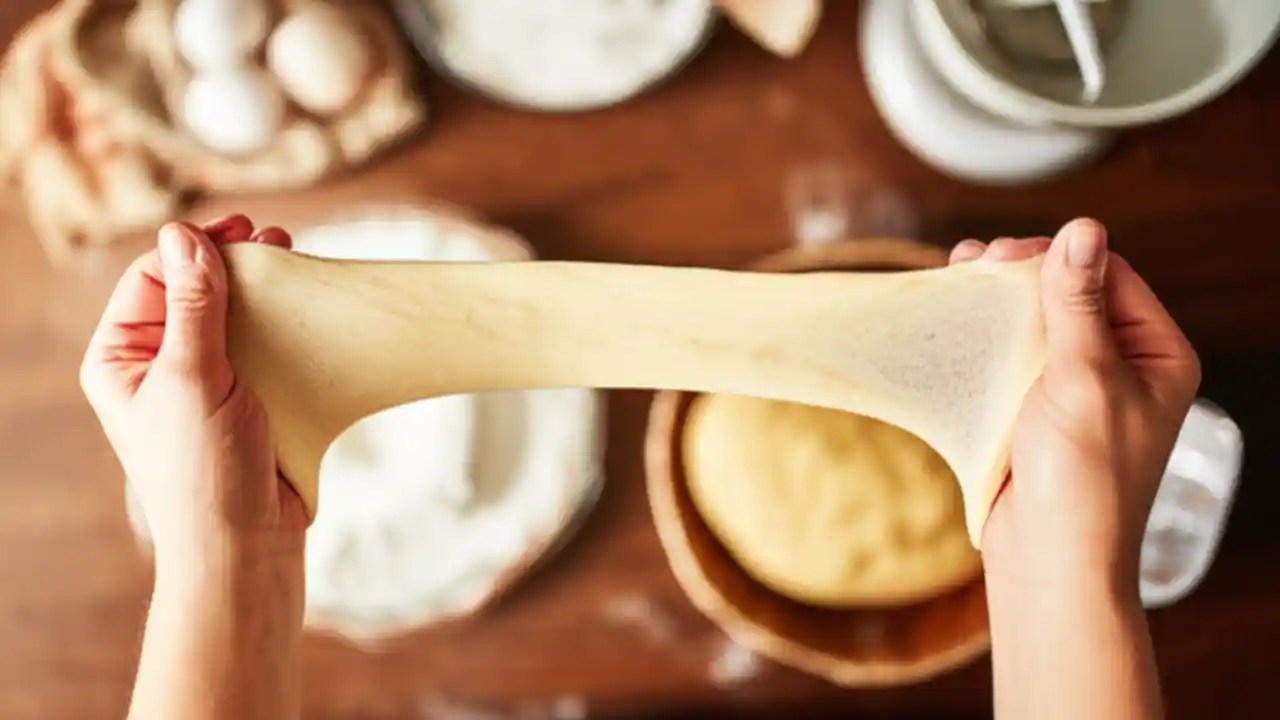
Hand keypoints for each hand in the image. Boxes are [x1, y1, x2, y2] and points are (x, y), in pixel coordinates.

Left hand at [80, 216, 306, 567]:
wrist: (246, 546)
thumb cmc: (205, 472)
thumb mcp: (194, 379)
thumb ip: (193, 307)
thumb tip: (182, 235)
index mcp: (122, 359)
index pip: (154, 279)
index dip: (195, 249)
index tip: (242, 231)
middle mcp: (158, 365)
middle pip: (195, 290)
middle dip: (234, 262)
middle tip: (276, 239)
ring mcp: (206, 382)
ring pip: (233, 315)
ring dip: (263, 288)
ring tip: (294, 259)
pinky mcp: (249, 399)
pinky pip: (264, 346)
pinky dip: (284, 322)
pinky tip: (305, 305)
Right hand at [951, 219, 1200, 599]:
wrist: (1051, 559)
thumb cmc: (1082, 476)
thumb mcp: (1084, 378)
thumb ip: (1079, 304)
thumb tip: (1084, 228)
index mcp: (1158, 356)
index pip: (1111, 277)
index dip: (1058, 256)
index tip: (1003, 255)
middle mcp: (1125, 367)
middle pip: (1072, 294)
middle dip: (1022, 274)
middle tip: (974, 262)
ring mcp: (1080, 389)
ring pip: (1038, 324)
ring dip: (1000, 300)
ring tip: (960, 276)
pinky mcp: (1039, 410)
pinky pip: (1014, 357)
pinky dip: (987, 335)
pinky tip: (959, 320)